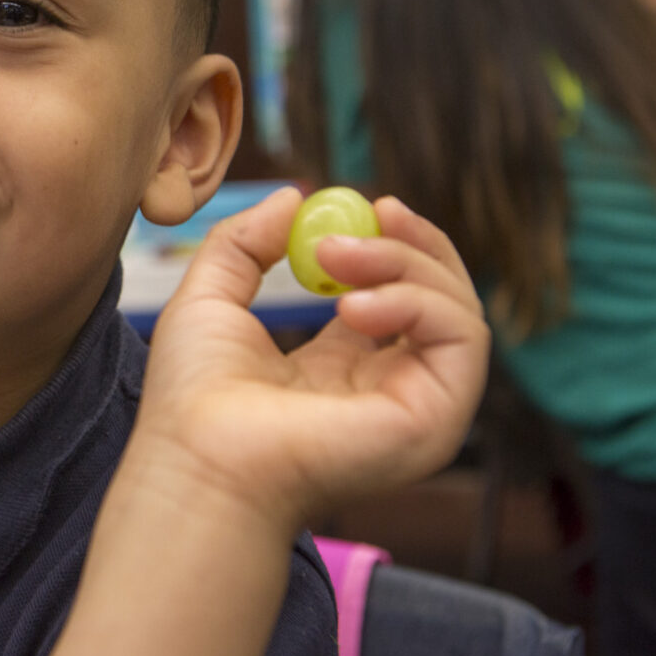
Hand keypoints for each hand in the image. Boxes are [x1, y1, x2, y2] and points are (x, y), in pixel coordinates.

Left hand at [134, 187, 489, 529]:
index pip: (397, 296)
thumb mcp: (210, 298)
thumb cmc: (192, 399)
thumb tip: (293, 197)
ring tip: (336, 260)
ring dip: (407, 264)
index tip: (370, 204)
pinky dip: (419, 302)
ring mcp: (418, 407)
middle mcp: (389, 388)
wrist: (199, 458)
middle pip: (441, 299)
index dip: (393, 245)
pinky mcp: (435, 419)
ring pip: (458, 311)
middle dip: (412, 245)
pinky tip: (355, 306)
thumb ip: (245, 244)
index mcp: (343, 367)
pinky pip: (462, 337)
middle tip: (375, 210)